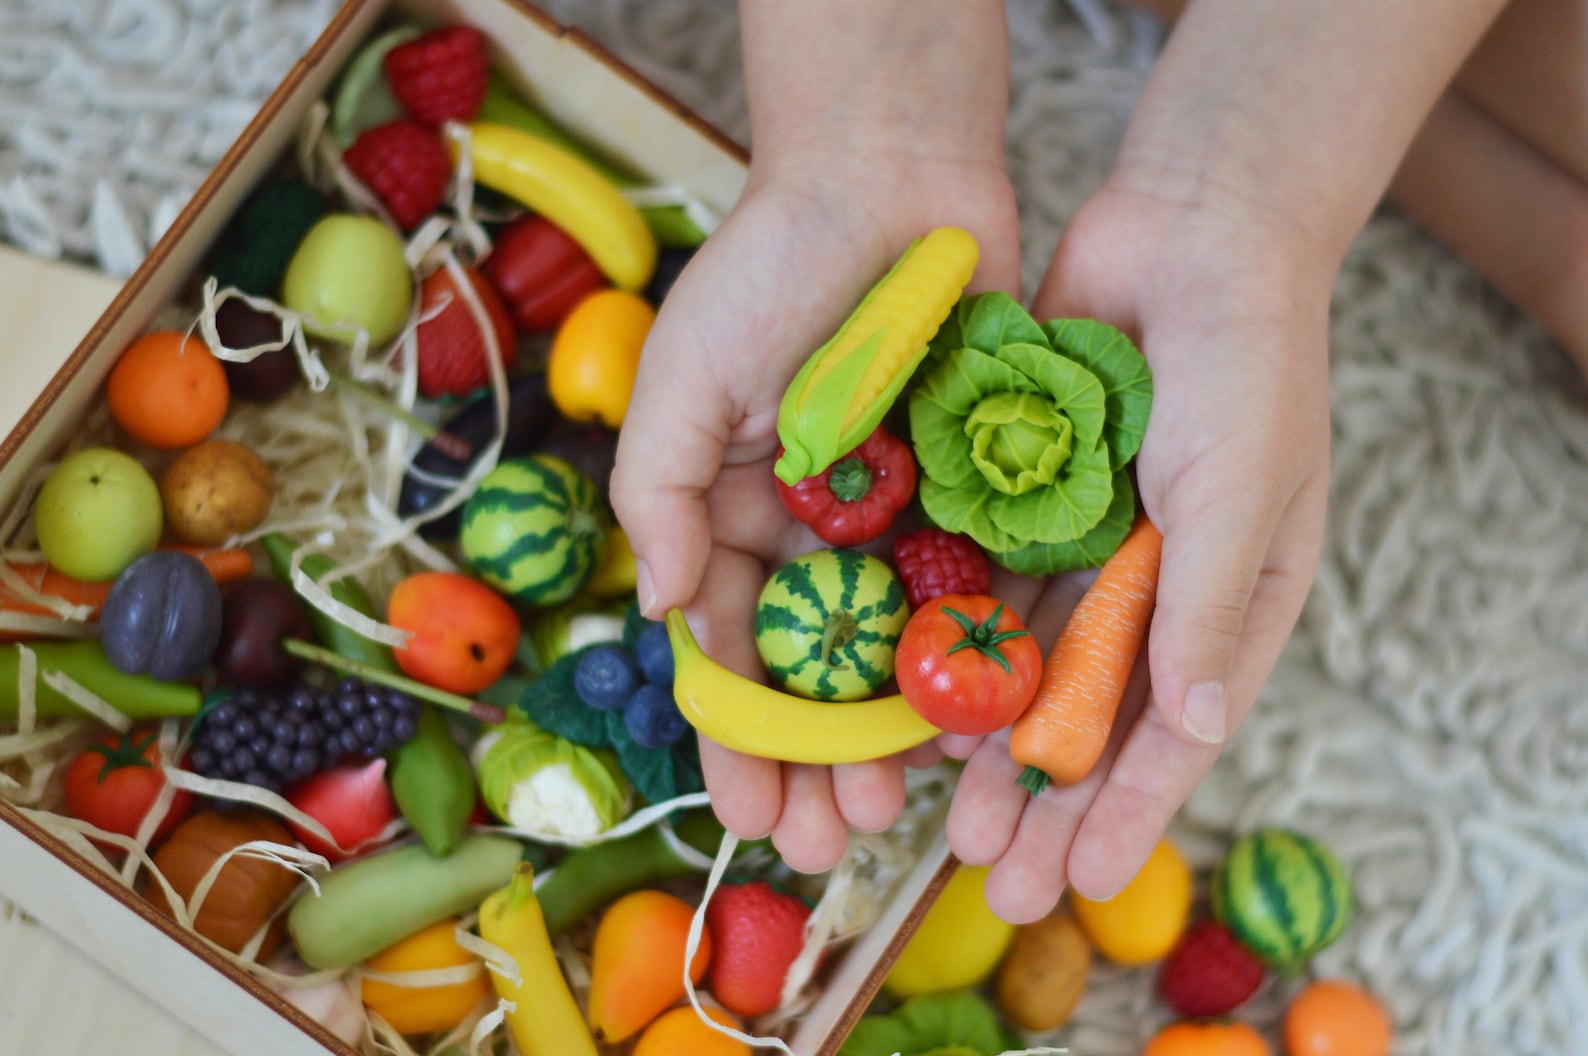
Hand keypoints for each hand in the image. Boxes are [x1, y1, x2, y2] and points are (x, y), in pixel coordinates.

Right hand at [612, 149, 1019, 871]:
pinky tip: (964, 730)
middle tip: (836, 843)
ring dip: (886, 738)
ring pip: (890, 652)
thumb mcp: (685, 377)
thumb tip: (661, 612)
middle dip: (815, 762)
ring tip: (895, 811)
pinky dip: (958, 664)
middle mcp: (809, 529)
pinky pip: (962, 594)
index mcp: (729, 509)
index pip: (726, 649)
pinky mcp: (966, 495)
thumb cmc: (772, 270)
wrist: (894, 176)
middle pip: (811, 672)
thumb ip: (660, 493)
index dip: (739, 738)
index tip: (755, 817)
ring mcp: (891, 517)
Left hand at [942, 173, 1332, 921]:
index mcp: (1234, 601)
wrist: (1187, 233)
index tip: (1081, 882)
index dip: (1129, 811)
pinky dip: (959, 653)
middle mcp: (1159, 588)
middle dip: (1047, 802)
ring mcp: (1090, 549)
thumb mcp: (1242, 490)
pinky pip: (988, 594)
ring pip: (1032, 670)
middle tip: (993, 880)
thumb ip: (1209, 605)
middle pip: (1094, 718)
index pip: (1177, 731)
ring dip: (993, 746)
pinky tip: (917, 710)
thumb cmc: (1245, 362)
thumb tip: (1189, 730)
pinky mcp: (1027, 505)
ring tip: (948, 822)